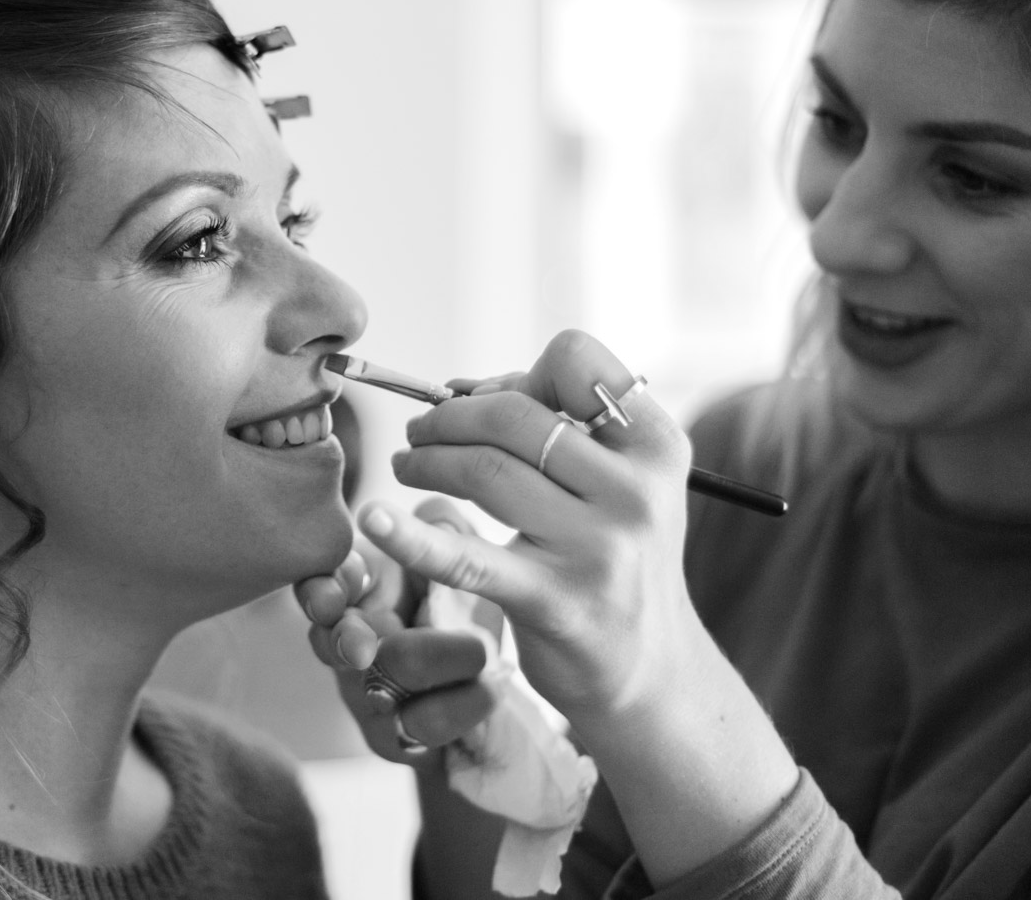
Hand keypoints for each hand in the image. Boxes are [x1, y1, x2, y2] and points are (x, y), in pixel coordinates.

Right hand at [294, 498, 495, 762]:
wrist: (490, 679)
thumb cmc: (462, 600)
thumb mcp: (456, 554)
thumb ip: (442, 526)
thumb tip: (435, 510)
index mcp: (351, 591)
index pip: (318, 587)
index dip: (320, 593)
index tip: (332, 596)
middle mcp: (343, 645)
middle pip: (335, 645)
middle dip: (350, 643)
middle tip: (364, 646)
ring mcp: (363, 695)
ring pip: (381, 690)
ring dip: (434, 666)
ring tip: (483, 651)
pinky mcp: (393, 739)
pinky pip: (423, 727)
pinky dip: (464, 703)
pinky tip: (496, 682)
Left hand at [364, 329, 696, 726]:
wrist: (649, 669)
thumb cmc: (612, 558)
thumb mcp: (618, 484)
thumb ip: (558, 429)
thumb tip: (461, 392)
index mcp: (656, 446)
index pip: (575, 361)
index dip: (513, 374)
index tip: (480, 402)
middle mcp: (636, 493)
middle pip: (514, 416)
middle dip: (448, 418)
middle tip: (417, 434)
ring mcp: (599, 549)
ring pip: (484, 471)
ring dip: (426, 459)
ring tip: (407, 467)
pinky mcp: (554, 602)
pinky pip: (465, 558)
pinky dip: (409, 536)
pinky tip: (374, 519)